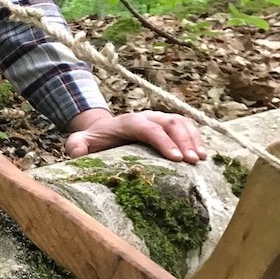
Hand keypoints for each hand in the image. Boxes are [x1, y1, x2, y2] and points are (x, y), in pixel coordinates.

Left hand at [65, 109, 206, 163]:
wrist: (102, 130)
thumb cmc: (93, 140)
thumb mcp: (79, 142)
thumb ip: (76, 145)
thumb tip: (76, 152)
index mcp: (127, 122)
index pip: (149, 128)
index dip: (163, 142)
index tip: (176, 159)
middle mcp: (146, 116)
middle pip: (170, 123)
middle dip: (184, 141)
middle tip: (193, 162)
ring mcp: (158, 118)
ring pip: (181, 122)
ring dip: (193, 139)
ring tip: (202, 159)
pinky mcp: (167, 124)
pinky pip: (186, 126)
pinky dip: (196, 137)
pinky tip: (203, 154)